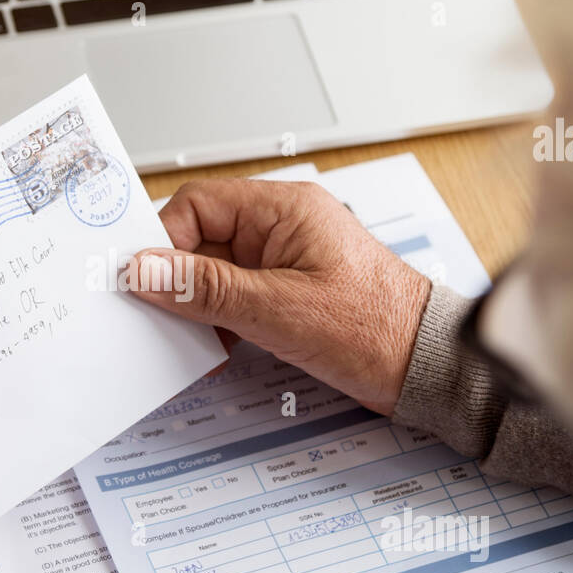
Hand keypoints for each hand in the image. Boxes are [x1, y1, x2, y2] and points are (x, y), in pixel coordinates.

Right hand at [130, 179, 430, 414]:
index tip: (145, 280)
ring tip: (196, 338)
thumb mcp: (278, 310)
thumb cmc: (377, 329)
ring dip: (198, 306)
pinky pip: (234, 297)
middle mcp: (282, 227)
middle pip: (201, 239)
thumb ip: (206, 288)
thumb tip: (147, 269)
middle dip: (179, 279)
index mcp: (285, 209)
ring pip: (214, 272)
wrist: (427, 367)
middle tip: (160, 315)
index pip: (198, 204)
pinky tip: (216, 348)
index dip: (166, 241)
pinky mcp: (287, 293)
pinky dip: (218, 321)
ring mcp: (284, 261)